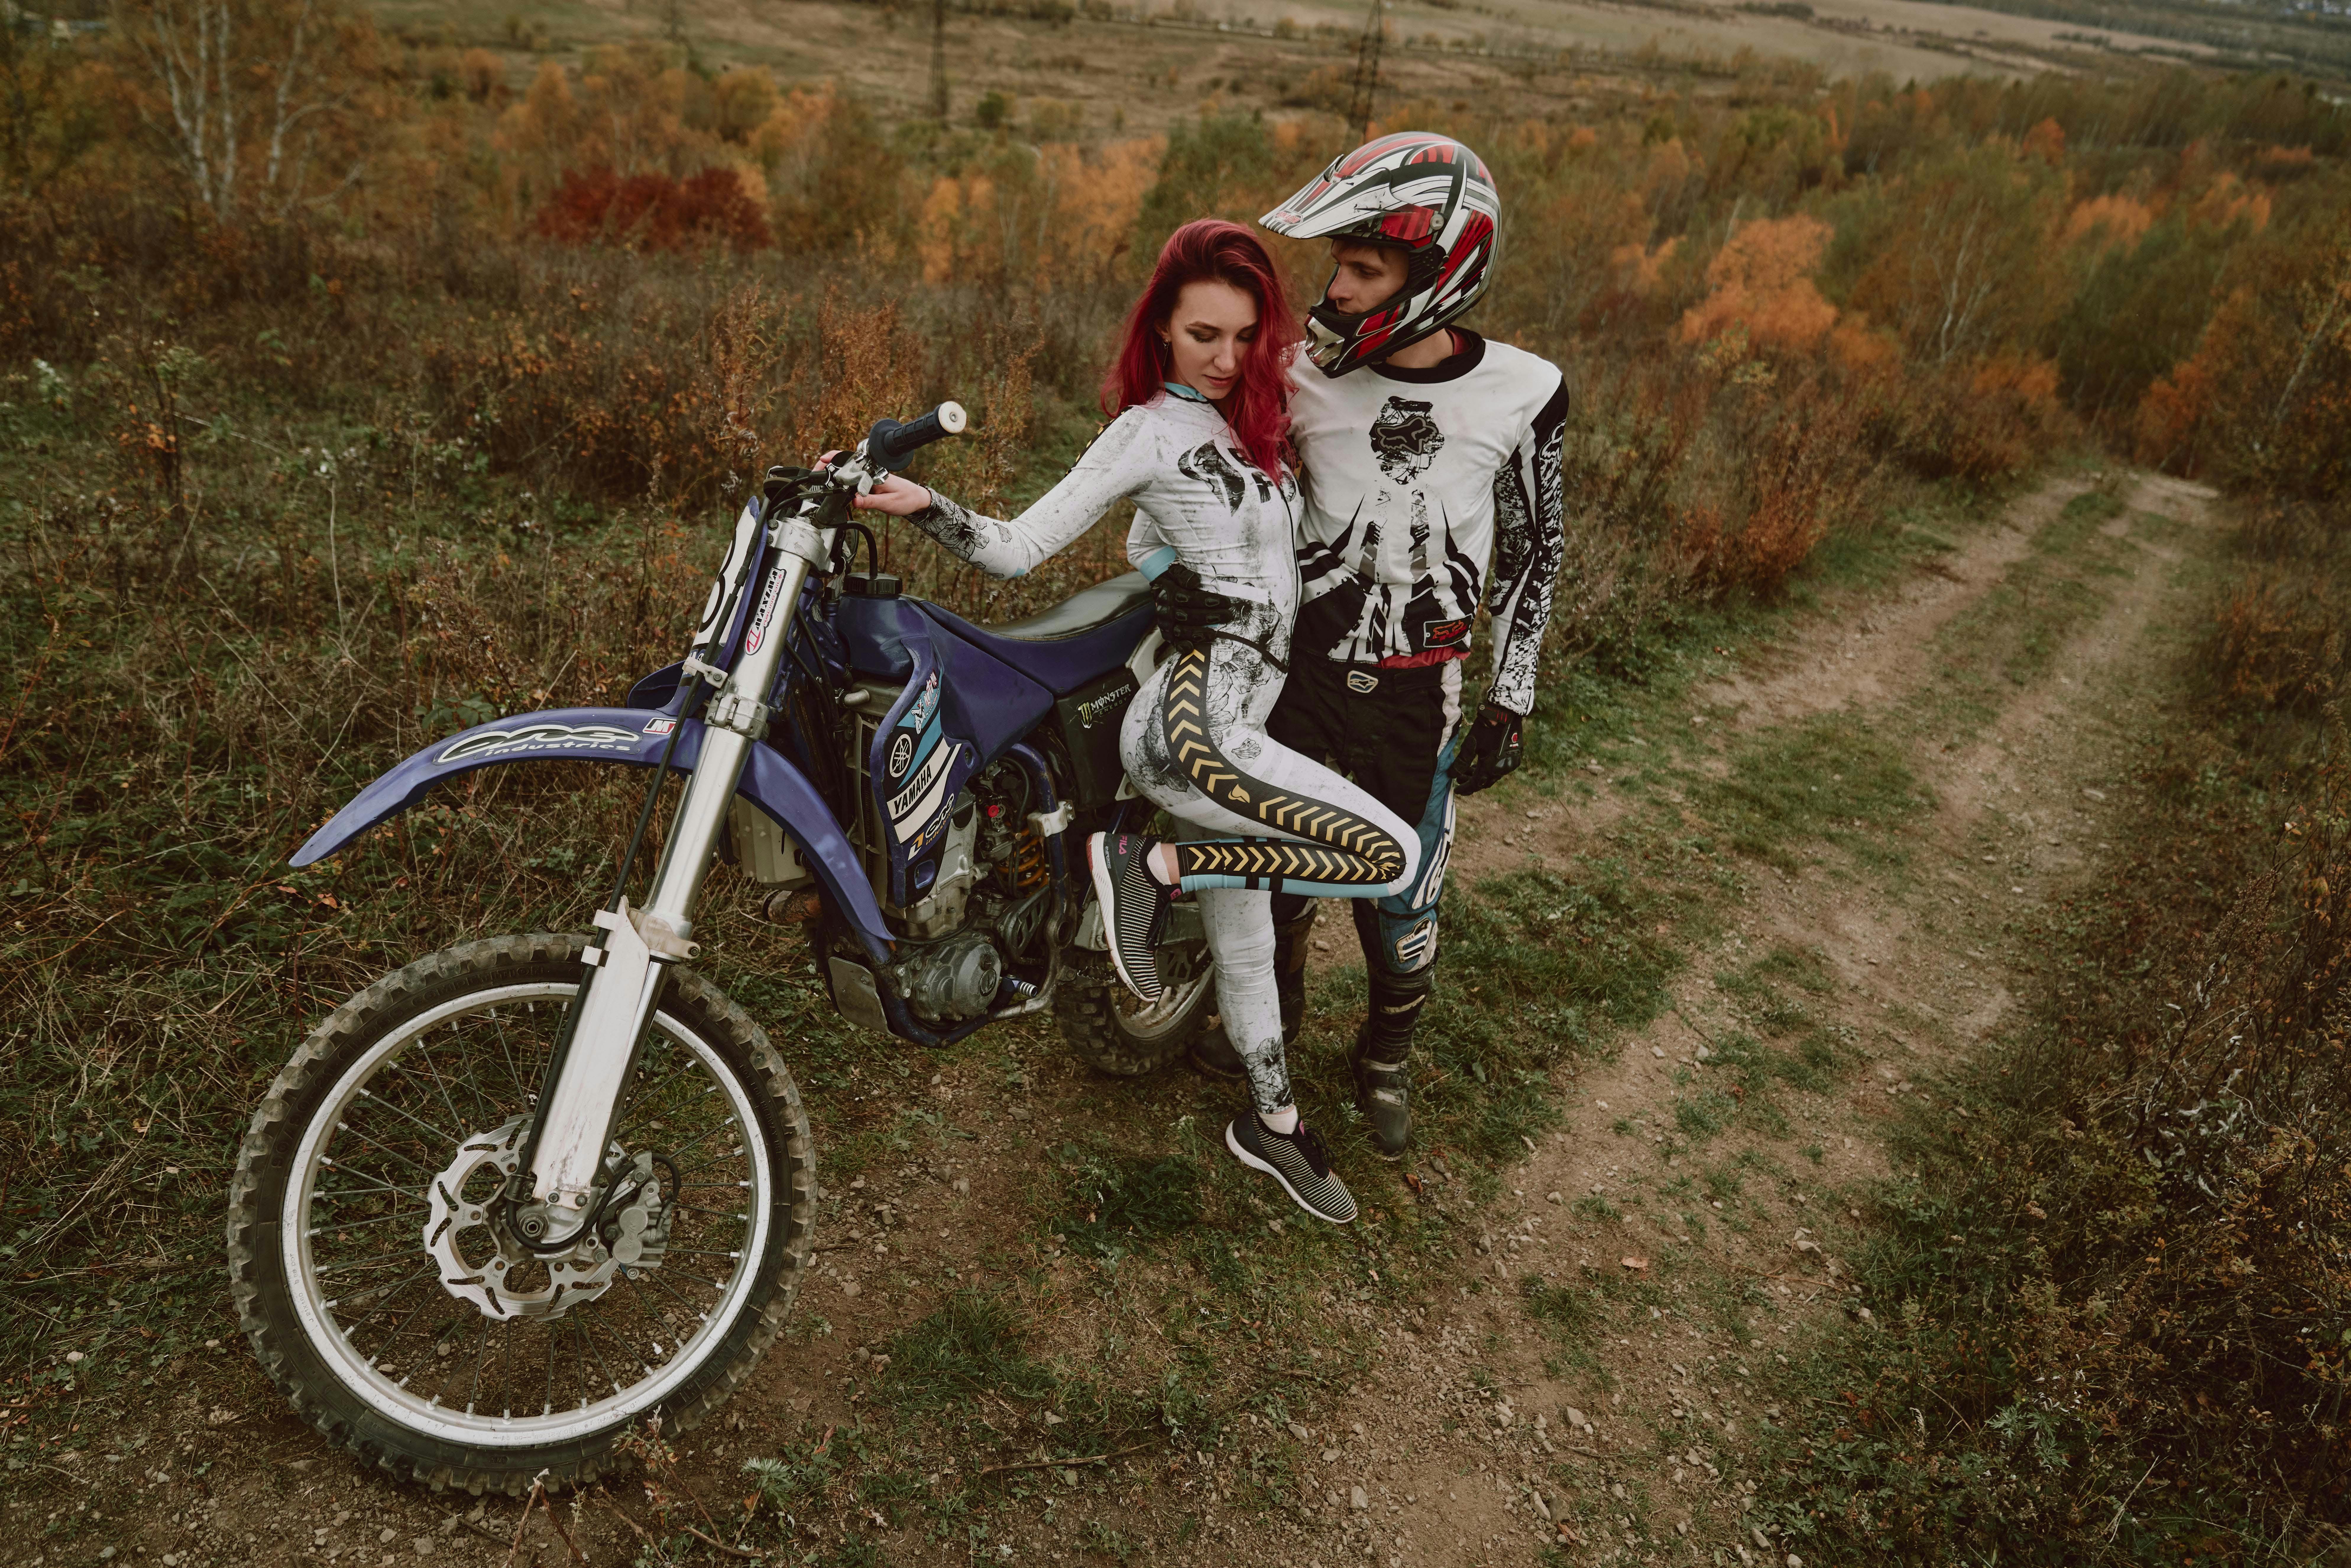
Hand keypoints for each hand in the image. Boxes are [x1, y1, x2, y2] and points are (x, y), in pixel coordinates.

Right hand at [812, 451, 931, 516]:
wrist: (918, 500)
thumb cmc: (907, 499)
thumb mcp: (889, 503)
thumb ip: (870, 502)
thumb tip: (854, 501)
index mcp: (875, 472)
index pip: (851, 462)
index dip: (835, 459)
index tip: (823, 461)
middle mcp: (871, 472)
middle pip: (846, 464)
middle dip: (829, 466)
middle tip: (816, 472)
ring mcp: (869, 478)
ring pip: (848, 473)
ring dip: (834, 474)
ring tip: (820, 479)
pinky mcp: (870, 484)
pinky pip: (853, 481)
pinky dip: (842, 483)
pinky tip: (835, 488)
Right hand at [852, 474, 931, 515]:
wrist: (919, 499)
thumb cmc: (907, 500)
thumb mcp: (887, 503)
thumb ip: (869, 502)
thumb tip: (854, 500)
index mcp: (876, 477)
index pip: (855, 482)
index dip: (850, 493)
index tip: (852, 502)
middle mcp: (875, 475)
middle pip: (856, 483)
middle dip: (856, 495)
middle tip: (869, 503)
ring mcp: (876, 478)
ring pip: (860, 487)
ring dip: (861, 496)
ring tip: (875, 501)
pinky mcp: (877, 483)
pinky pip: (866, 488)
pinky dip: (867, 496)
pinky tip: (875, 499)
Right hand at [1150, 562, 1239, 651]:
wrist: (1160, 587)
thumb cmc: (1173, 579)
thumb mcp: (1176, 571)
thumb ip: (1183, 575)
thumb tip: (1194, 581)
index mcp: (1167, 593)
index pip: (1187, 598)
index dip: (1206, 601)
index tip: (1225, 601)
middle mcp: (1165, 609)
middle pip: (1187, 616)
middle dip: (1209, 617)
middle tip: (1227, 616)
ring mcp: (1166, 623)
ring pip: (1181, 631)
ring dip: (1199, 633)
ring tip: (1215, 633)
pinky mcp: (1167, 633)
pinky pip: (1173, 642)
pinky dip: (1181, 645)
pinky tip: (1191, 647)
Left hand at [1451, 702, 1523, 795]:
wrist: (1505, 712)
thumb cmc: (1486, 727)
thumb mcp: (1471, 744)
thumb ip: (1461, 762)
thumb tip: (1451, 775)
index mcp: (1491, 767)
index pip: (1476, 784)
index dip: (1465, 788)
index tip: (1456, 790)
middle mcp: (1503, 769)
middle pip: (1485, 782)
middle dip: (1472, 781)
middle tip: (1459, 778)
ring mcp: (1511, 763)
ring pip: (1493, 775)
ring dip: (1481, 775)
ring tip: (1468, 771)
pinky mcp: (1515, 756)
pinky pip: (1500, 768)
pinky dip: (1490, 769)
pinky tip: (1481, 763)